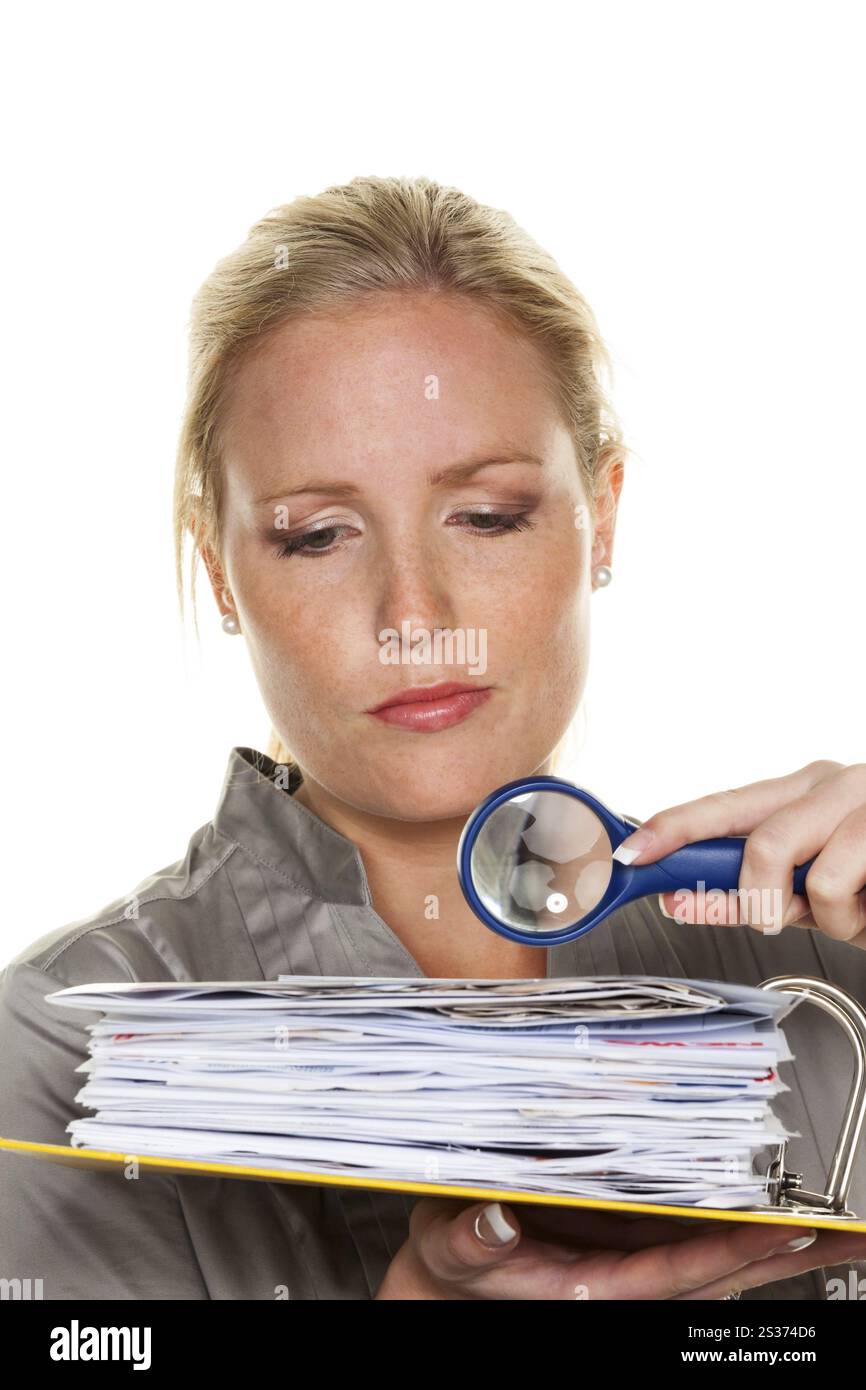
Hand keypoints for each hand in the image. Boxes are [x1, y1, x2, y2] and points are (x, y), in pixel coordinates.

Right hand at [373, 1197, 865, 1298]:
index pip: (684, 1269)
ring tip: (836, 1225)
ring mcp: (634, 1258)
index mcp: (597, 1286)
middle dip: (787, 1253)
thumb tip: (495, 1215)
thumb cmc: (454, 1266)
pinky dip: (735, 1220)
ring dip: (775, 1240)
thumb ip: (473, 1240)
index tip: (787, 1227)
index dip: (738, 1247)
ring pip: (718, 1252)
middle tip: (852, 1234)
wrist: (447, 1280)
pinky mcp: (628, 1239)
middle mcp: (629, 1275)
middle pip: (723, 1268)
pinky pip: (694, 1232)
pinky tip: (765, 1204)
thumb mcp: (450, 1249)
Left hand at [614, 761, 865, 945]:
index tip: (632, 855)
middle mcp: (834, 783)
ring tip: (859, 912)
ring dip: (827, 916)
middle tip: (771, 917)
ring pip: (807, 872)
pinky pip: (841, 886)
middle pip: (759, 837)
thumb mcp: (815, 884)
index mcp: (805, 790)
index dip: (673, 828)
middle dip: (752, 894)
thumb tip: (683, 898)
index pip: (724, 805)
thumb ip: (755, 887)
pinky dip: (856, 919)